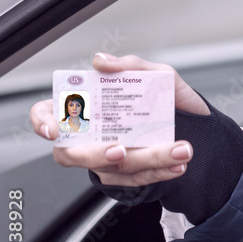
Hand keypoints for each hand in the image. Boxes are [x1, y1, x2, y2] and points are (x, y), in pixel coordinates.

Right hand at [29, 53, 210, 186]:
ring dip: (147, 161)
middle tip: (121, 150)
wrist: (199, 121)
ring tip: (177, 150)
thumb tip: (103, 62)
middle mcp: (92, 135)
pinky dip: (160, 171)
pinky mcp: (129, 174)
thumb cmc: (168, 97)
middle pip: (74, 153)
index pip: (48, 114)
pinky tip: (178, 163)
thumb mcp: (158, 74)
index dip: (42, 122)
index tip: (53, 130)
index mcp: (88, 107)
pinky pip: (138, 179)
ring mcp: (108, 158)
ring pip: (113, 168)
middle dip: (96, 154)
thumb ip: (132, 65)